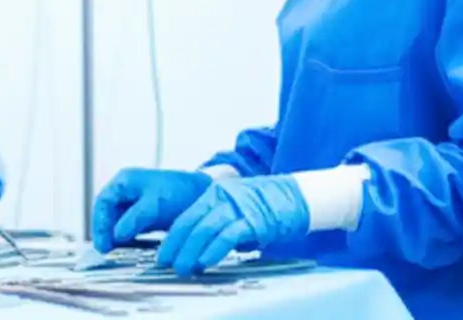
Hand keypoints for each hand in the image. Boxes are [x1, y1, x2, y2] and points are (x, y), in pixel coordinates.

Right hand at [91, 168, 213, 252]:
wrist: (203, 193)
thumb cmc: (179, 192)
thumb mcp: (154, 204)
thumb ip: (133, 219)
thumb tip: (116, 235)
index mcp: (124, 181)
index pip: (102, 203)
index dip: (99, 224)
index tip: (103, 244)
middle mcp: (126, 190)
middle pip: (106, 213)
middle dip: (105, 231)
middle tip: (107, 251)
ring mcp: (134, 202)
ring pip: (116, 221)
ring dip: (115, 236)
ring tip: (116, 251)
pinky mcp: (143, 214)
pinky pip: (128, 227)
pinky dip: (126, 237)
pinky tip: (129, 247)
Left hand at [157, 175, 309, 275]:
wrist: (298, 196)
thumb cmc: (267, 205)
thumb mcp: (236, 207)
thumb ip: (218, 221)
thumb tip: (200, 248)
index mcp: (215, 193)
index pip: (187, 216)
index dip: (173, 237)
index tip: (164, 254)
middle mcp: (223, 197)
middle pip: (191, 223)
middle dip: (177, 246)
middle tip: (168, 264)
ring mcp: (238, 207)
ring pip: (205, 229)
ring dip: (191, 251)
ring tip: (184, 268)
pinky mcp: (253, 219)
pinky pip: (228, 235)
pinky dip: (214, 250)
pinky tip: (206, 261)